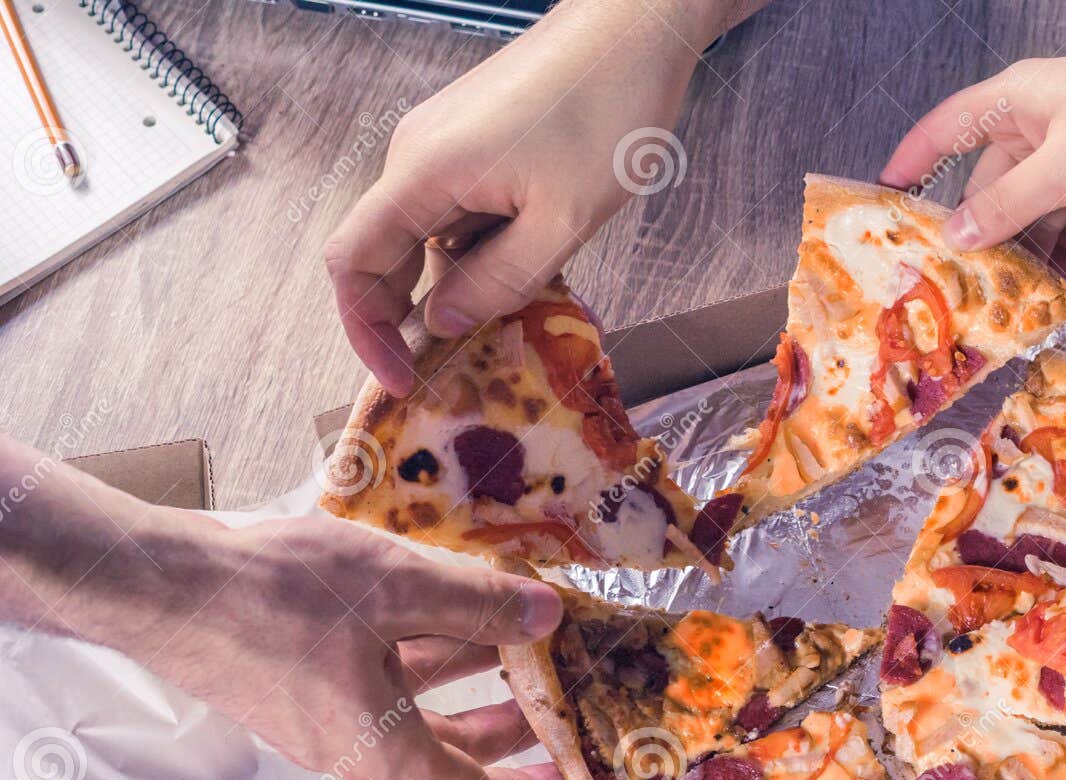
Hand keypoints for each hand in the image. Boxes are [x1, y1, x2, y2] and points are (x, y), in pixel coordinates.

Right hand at [134, 515, 570, 779]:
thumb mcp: (396, 589)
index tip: (580, 775)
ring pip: (421, 710)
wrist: (157, 584)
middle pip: (455, 754)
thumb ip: (479, 604)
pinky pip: (385, 680)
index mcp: (383, 751)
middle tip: (569, 692)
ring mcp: (326, 716)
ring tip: (529, 641)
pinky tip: (455, 606)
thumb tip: (549, 616)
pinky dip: (429, 653)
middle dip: (517, 727)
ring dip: (475, 681)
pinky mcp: (303, 681)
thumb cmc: (276, 595)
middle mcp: (356, 748)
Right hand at [324, 0, 725, 394]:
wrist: (633, 29)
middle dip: (411, 317)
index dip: (364, 329)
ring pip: (429, 238)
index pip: (352, 262)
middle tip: (458, 367)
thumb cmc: (605, 114)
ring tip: (517, 312)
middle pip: (384, 253)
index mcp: (423, 173)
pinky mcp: (473, 143)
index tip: (400, 377)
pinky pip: (458, 213)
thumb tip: (441, 322)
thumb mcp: (561, 223)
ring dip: (459, 284)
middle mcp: (416, 157)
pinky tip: (531, 266)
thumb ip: (497, 281)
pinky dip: (481, 253)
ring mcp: (443, 147)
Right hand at [880, 44, 1065, 271]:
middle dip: (974, 232)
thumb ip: (1009, 206)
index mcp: (1017, 103)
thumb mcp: (1063, 168)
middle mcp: (1039, 128)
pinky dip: (1060, 256)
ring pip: (1030, 212)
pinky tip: (1047, 293)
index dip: (913, 159)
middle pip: (989, 184)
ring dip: (1019, 253)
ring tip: (994, 300)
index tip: (883, 195)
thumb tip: (959, 235)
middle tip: (948, 282)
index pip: (947, 128)